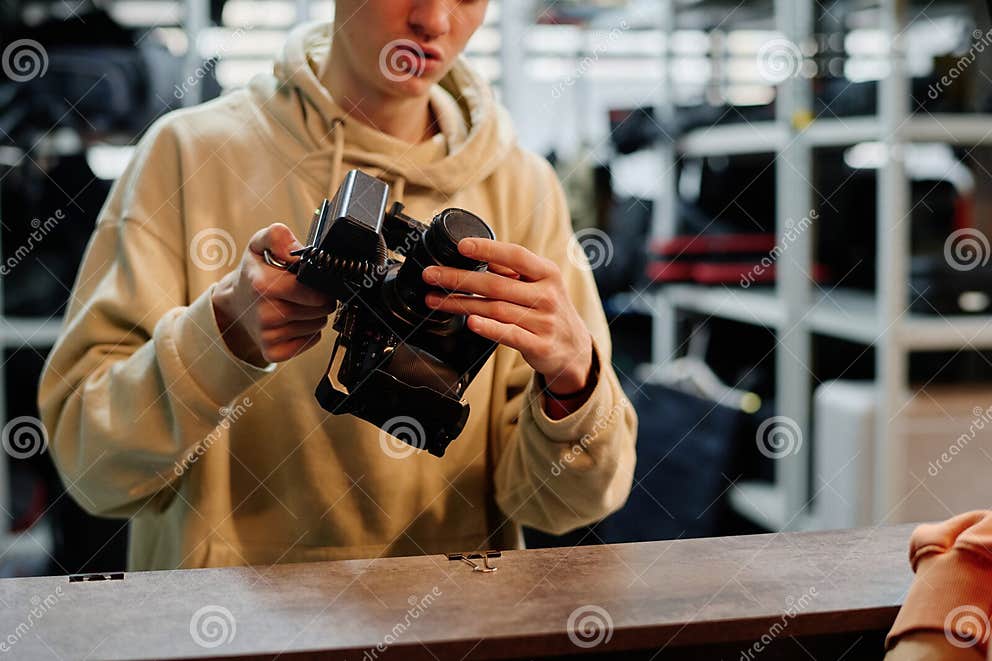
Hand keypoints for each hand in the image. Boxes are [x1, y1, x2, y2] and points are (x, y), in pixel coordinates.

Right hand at [211, 223, 335, 365]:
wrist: (235, 303)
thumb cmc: (253, 273)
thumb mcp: (260, 244)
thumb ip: (278, 236)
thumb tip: (299, 250)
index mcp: (263, 284)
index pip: (314, 291)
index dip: (320, 284)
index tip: (311, 278)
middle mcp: (266, 313)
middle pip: (321, 309)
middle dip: (320, 298)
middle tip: (305, 291)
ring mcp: (269, 335)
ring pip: (318, 325)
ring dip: (314, 314)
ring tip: (297, 304)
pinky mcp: (273, 352)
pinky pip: (311, 341)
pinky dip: (309, 331)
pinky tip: (294, 320)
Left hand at [422, 238, 592, 394]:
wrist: (575, 349)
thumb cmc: (549, 310)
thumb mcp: (541, 284)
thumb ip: (514, 270)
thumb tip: (479, 254)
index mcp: (547, 273)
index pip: (515, 255)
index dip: (487, 249)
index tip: (461, 246)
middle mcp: (547, 296)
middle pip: (496, 284)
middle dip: (458, 278)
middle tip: (431, 274)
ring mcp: (544, 322)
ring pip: (494, 309)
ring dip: (460, 303)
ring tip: (435, 299)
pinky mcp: (539, 346)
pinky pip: (508, 335)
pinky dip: (488, 328)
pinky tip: (469, 322)